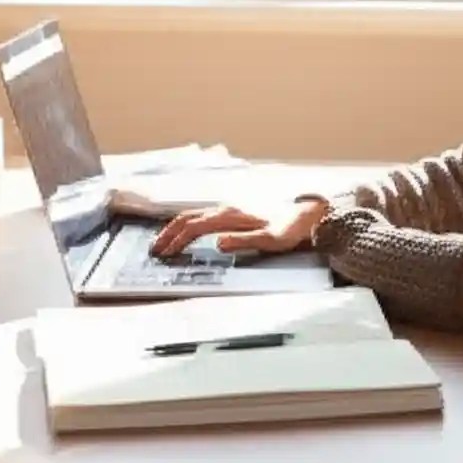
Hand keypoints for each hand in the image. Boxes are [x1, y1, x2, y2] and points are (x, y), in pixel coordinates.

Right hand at [150, 200, 329, 256]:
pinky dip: (189, 224)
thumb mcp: (270, 240)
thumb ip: (243, 241)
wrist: (307, 213)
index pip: (194, 226)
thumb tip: (218, 244)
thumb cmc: (291, 228)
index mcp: (230, 215)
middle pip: (188, 218)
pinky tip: (189, 233)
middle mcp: (226, 209)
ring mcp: (229, 208)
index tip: (163, 254)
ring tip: (166, 242)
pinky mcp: (234, 212)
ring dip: (177, 228)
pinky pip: (204, 216)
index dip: (176, 240)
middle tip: (155, 250)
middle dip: (168, 233)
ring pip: (194, 214)